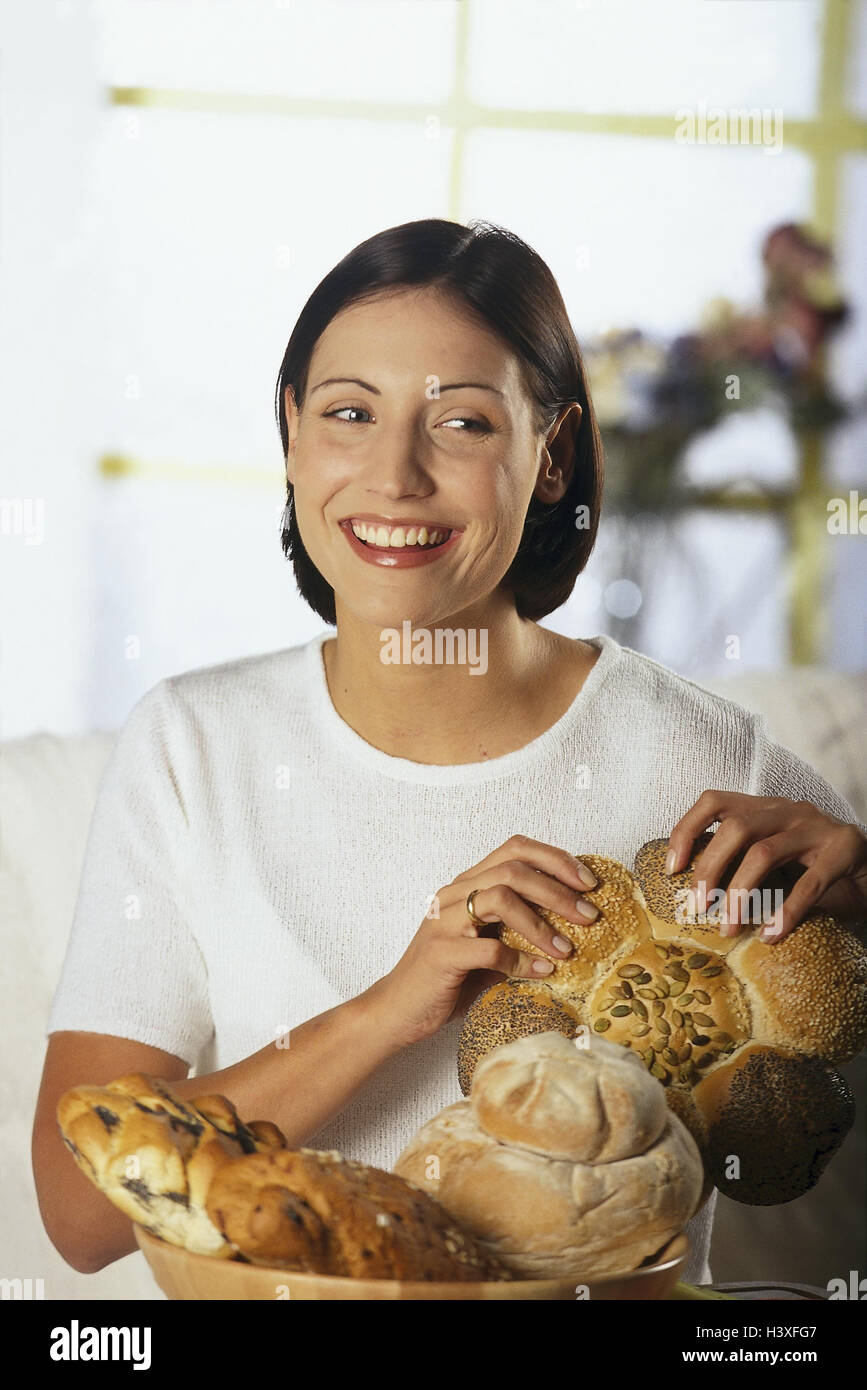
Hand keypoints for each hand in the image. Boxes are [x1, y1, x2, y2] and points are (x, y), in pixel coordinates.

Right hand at [361, 834, 599, 1049]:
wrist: (397, 1011)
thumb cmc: (449, 979)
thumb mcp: (489, 945)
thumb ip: (519, 930)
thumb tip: (574, 924)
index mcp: (466, 885)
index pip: (514, 849)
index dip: (555, 859)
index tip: (588, 882)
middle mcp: (453, 895)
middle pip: (513, 868)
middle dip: (559, 890)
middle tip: (590, 915)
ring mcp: (444, 922)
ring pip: (501, 897)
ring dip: (542, 923)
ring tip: (567, 949)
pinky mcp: (440, 953)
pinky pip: (490, 948)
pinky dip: (522, 960)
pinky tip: (541, 973)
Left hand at [665, 790, 866, 942]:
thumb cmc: (816, 868)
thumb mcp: (775, 860)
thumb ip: (742, 864)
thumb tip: (695, 893)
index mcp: (764, 808)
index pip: (713, 802)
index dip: (686, 830)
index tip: (672, 869)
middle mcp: (787, 810)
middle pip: (735, 828)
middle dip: (710, 869)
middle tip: (698, 907)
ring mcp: (816, 827)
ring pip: (764, 852)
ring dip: (741, 894)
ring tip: (729, 928)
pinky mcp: (843, 849)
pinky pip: (808, 883)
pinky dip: (786, 911)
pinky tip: (772, 935)